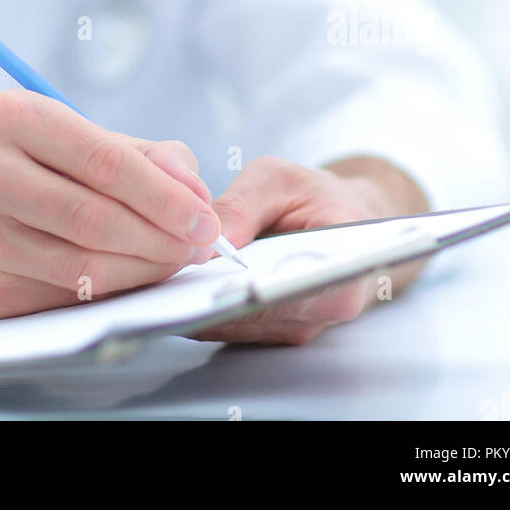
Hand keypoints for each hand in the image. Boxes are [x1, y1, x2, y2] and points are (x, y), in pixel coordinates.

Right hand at [0, 89, 221, 320]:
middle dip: (161, 237)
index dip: (164, 196)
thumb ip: (149, 156)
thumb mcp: (82, 140)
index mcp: (13, 115)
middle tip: (200, 248)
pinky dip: (110, 291)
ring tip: (173, 262)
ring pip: (83, 263)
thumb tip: (195, 193)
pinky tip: (131, 279)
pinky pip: (63, 295)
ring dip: (143, 269)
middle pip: (95, 216)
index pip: (105, 159)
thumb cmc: (30, 171)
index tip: (205, 219)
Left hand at [187, 156, 391, 345]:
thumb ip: (242, 207)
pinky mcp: (270, 329)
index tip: (217, 282)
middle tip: (176, 279)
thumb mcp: (277, 180)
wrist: (338, 215)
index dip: (253, 293)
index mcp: (339, 272)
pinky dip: (206, 307)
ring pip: (238, 326)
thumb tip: (212, 242)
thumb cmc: (313, 194)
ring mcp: (294, 325)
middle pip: (258, 316)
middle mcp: (320, 311)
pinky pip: (231, 324)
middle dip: (215, 299)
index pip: (295, 294)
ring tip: (170, 281)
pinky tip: (181, 285)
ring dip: (204, 306)